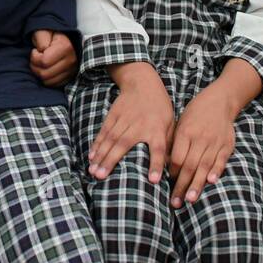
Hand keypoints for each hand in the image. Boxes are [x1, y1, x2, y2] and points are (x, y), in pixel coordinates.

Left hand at [29, 30, 76, 86]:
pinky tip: (46, 69)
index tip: (35, 51)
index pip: (44, 61)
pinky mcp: (70, 77)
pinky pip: (53, 85)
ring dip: (40, 73)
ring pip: (48, 81)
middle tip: (36, 58)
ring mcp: (72, 70)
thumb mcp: (43, 31)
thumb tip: (42, 51)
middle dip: (35, 66)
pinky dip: (46, 79)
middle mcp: (71, 60)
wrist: (63, 38)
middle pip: (44, 74)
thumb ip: (41, 40)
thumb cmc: (50, 34)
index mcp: (65, 47)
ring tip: (41, 63)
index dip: (34, 57)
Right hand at [89, 62, 173, 183]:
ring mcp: (124, 120)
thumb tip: (171, 167)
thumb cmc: (160, 107)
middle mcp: (139, 125)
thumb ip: (169, 144)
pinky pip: (104, 132)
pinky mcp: (113, 115)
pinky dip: (97, 144)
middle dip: (111, 161)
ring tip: (93, 171)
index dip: (156, 164)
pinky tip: (91, 156)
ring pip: (110, 140)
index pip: (159, 149)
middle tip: (101, 177)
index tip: (153, 180)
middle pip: (124, 145)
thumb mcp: (171, 123)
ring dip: (100, 156)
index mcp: (157, 129)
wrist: (143, 82)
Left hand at [169, 86, 235, 207]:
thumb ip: (175, 143)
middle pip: (189, 165)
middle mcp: (200, 138)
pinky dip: (216, 171)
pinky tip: (211, 182)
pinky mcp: (226, 145)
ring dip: (197, 184)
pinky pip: (221, 160)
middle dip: (181, 186)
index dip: (172, 172)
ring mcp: (214, 142)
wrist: (219, 101)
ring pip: (204, 166)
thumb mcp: (180, 124)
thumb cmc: (194, 115)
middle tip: (174, 202)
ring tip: (190, 199)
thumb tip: (165, 165)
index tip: (167, 184)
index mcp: (186, 132)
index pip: (177, 157)